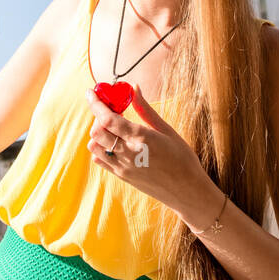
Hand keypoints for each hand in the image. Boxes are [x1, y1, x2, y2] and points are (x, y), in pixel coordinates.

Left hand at [84, 89, 214, 224]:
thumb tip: (134, 88)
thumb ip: (145, 109)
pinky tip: (114, 142)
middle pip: (97, 131)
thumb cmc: (182, 158)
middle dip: (98, 116)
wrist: (187, 191)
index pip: (108, 119)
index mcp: (141, 138)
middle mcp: (128, 154)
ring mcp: (123, 167)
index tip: (91, 92)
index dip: (96, 103)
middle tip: (111, 110)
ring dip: (99, 133)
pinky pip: (100, 160)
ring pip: (94, 146)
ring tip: (114, 128)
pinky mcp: (122, 177)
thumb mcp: (167, 130)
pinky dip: (100, 147)